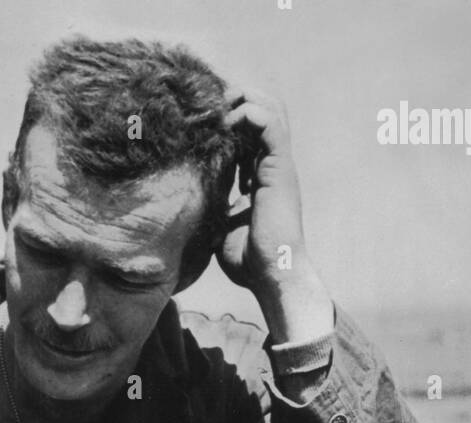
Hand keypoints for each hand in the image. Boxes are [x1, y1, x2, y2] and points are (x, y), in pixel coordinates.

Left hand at [218, 88, 332, 343]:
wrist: (273, 275)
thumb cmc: (250, 260)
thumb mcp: (223, 225)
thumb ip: (214, 205)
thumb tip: (191, 201)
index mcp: (260, 175)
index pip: (248, 130)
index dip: (227, 117)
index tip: (200, 120)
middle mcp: (272, 165)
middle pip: (262, 108)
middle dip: (234, 99)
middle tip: (205, 107)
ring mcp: (278, 164)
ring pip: (269, 107)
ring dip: (241, 100)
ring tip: (216, 109)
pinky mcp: (280, 168)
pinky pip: (269, 123)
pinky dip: (248, 113)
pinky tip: (226, 123)